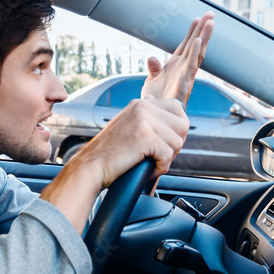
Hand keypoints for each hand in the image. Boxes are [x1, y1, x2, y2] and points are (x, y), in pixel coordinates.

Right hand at [40, 98, 188, 232]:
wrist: (90, 167)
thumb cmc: (109, 153)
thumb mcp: (127, 124)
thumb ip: (145, 115)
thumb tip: (163, 106)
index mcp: (141, 103)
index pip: (177, 108)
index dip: (177, 129)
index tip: (165, 143)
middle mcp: (143, 107)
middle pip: (183, 125)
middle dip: (175, 144)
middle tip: (159, 156)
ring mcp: (144, 120)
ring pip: (178, 142)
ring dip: (168, 158)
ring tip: (151, 163)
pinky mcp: (145, 137)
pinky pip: (168, 155)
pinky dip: (161, 167)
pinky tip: (149, 169)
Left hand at [141, 12, 214, 106]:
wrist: (156, 118)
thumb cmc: (156, 102)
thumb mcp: (151, 82)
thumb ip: (154, 69)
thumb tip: (152, 58)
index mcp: (176, 66)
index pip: (186, 45)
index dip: (192, 32)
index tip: (198, 18)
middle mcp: (183, 68)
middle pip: (195, 45)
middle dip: (203, 29)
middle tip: (211, 13)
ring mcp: (185, 75)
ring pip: (197, 53)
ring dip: (204, 37)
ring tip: (210, 22)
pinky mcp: (184, 83)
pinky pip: (191, 66)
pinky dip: (195, 53)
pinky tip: (198, 41)